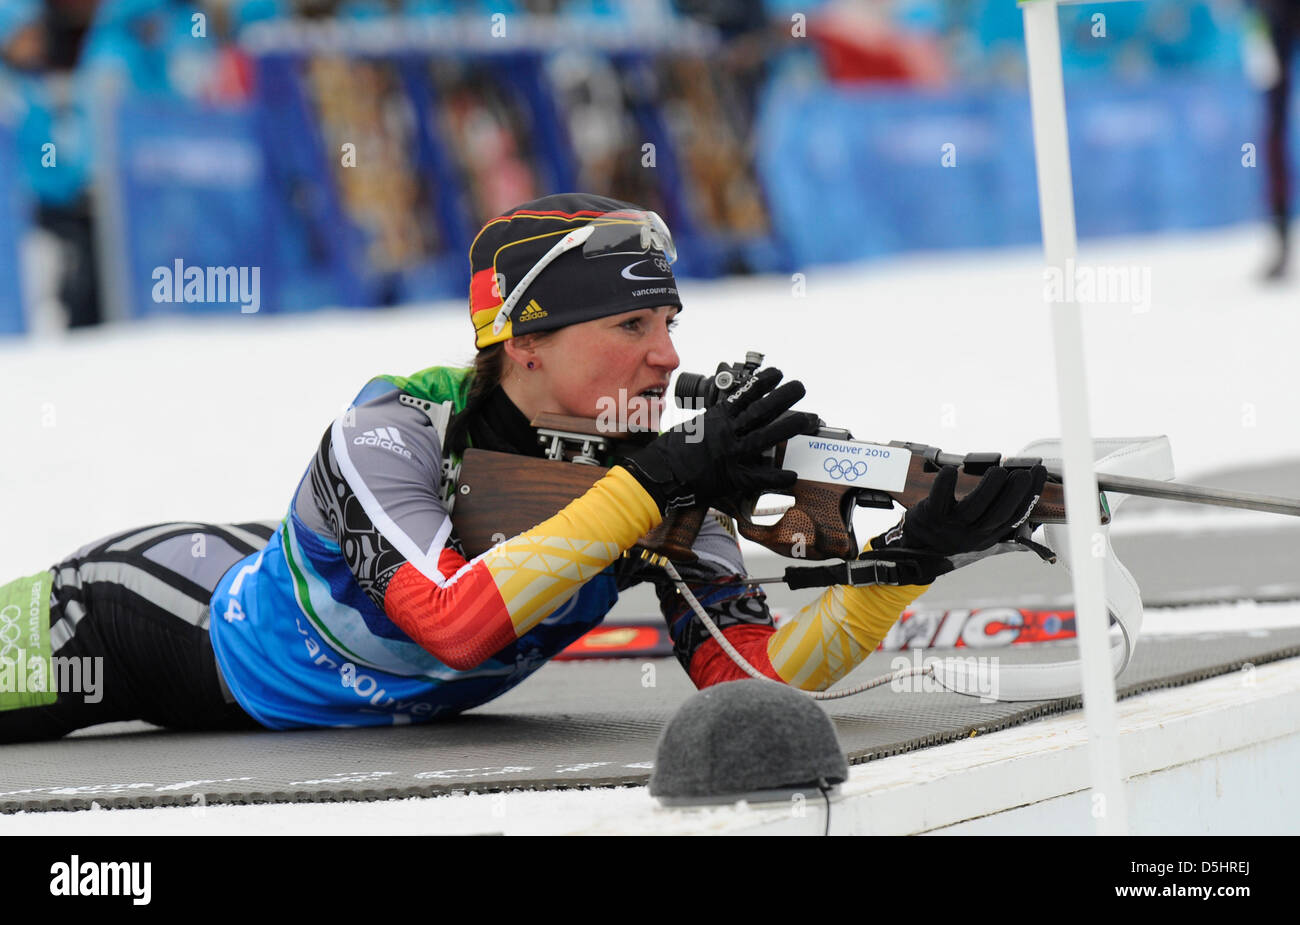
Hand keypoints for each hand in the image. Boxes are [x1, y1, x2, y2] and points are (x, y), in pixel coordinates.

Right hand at [618, 367, 812, 514]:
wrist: (658, 473)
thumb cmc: (668, 451)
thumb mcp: (690, 427)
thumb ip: (710, 422)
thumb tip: (722, 416)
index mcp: (715, 419)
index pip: (744, 395)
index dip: (762, 383)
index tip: (777, 373)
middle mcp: (726, 433)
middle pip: (761, 411)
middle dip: (783, 397)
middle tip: (800, 387)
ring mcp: (730, 454)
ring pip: (765, 437)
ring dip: (788, 427)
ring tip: (807, 419)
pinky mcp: (730, 477)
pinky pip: (757, 477)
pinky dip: (775, 477)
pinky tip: (791, 475)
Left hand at [870, 463, 1047, 556]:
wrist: (913, 551)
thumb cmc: (950, 540)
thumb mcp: (978, 542)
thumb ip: (1002, 534)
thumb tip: (1032, 529)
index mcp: (987, 537)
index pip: (1015, 516)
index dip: (1030, 496)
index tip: (1039, 472)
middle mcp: (970, 534)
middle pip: (997, 515)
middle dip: (1013, 494)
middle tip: (1023, 473)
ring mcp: (949, 526)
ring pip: (973, 508)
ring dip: (988, 488)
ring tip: (998, 471)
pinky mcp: (929, 516)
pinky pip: (938, 500)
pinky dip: (944, 485)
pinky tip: (951, 470)